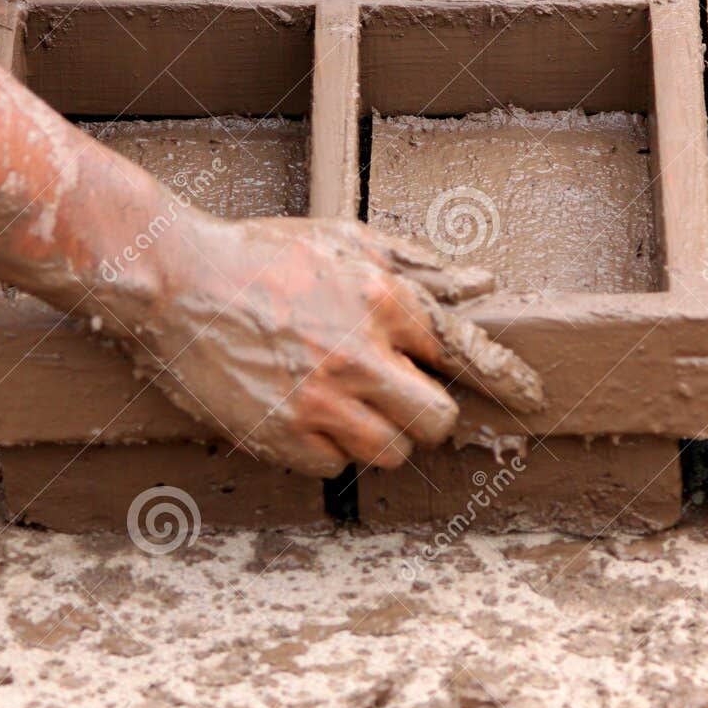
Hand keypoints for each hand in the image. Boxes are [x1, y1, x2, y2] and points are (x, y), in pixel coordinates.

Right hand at [103, 215, 542, 476]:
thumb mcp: (343, 242)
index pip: (465, 352)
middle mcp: (358, 355)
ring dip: (376, 435)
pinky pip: (331, 465)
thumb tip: (483, 282)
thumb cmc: (261, 257)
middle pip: (437, 420)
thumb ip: (417, 265)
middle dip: (424, 414)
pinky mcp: (281, 438)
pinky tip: (296, 411)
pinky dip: (322, 447)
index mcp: (381, 300)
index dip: (506, 379)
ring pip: (390, 452)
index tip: (533, 400)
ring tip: (339, 403)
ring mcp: (320, 402)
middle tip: (400, 400)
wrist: (174, 282)